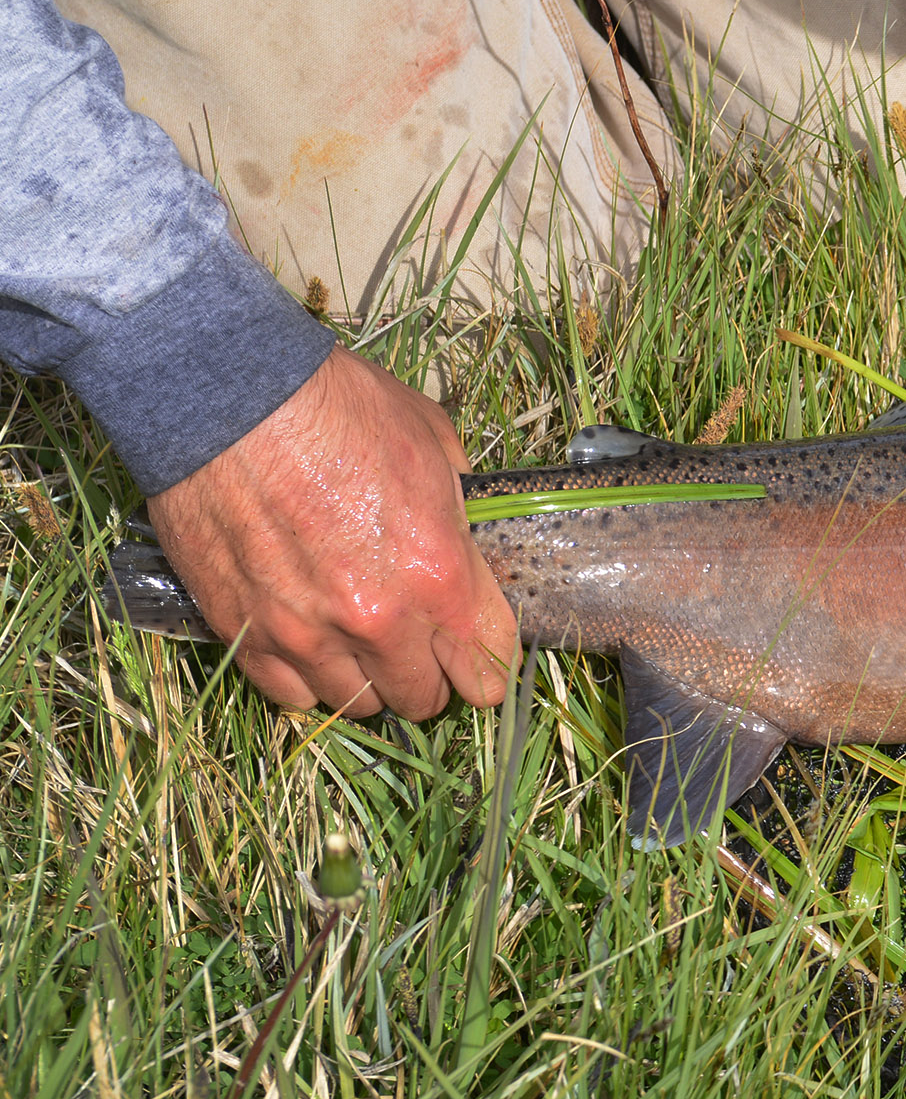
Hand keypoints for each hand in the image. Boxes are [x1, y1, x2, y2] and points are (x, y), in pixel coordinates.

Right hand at [145, 346, 517, 719]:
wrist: (225, 395)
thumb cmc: (335, 405)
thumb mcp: (435, 444)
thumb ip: (458, 514)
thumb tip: (466, 542)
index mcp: (438, 574)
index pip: (487, 671)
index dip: (488, 670)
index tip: (479, 662)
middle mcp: (379, 620)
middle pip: (423, 699)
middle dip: (429, 676)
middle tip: (418, 647)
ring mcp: (307, 634)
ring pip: (358, 703)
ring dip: (367, 679)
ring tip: (361, 645)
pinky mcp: (245, 632)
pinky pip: (290, 694)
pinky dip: (306, 678)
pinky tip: (311, 648)